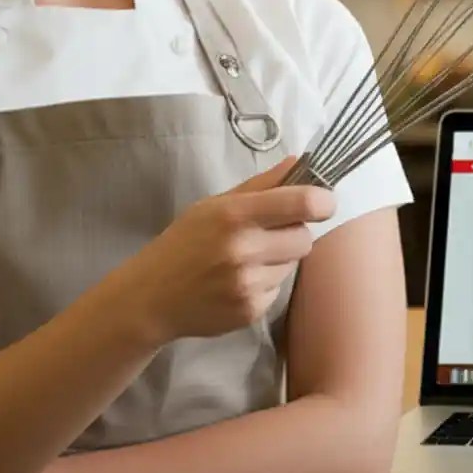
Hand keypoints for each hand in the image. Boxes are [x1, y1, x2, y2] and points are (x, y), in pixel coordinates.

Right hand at [111, 156, 335, 343]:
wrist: (151, 297)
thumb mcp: (213, 206)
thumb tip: (301, 161)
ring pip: (292, 265)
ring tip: (243, 261)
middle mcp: (243, 249)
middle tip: (267, 235)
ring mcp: (248, 283)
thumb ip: (260, 185)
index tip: (322, 202)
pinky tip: (236, 282)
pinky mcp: (251, 311)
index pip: (302, 203)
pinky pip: (277, 290)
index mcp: (234, 214)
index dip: (322, 201)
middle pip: (305, 238)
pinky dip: (264, 284)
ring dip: (277, 260)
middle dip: (293, 234)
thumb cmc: (183, 243)